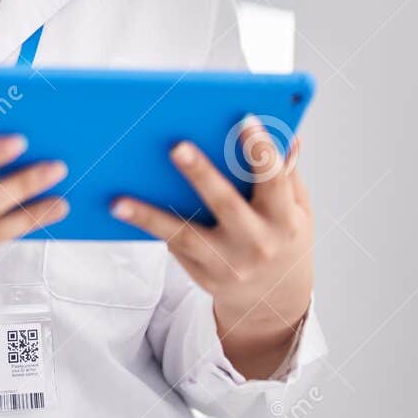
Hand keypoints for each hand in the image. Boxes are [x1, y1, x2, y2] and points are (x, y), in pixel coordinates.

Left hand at [110, 119, 312, 355]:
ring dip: (150, 216)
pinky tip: (122, 209)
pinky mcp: (204, 275)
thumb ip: (287, 175)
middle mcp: (257, 243)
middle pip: (225, 204)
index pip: (274, 180)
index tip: (244, 119)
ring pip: (185, 235)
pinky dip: (148, 227)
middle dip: (201, 175)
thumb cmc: (282, 237)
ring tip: (120, 200)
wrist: (275, 298)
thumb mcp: (297, 210)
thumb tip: (286, 135)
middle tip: (176, 147)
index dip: (261, 150)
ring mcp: (228, 263)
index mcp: (284, 219)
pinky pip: (174, 246)